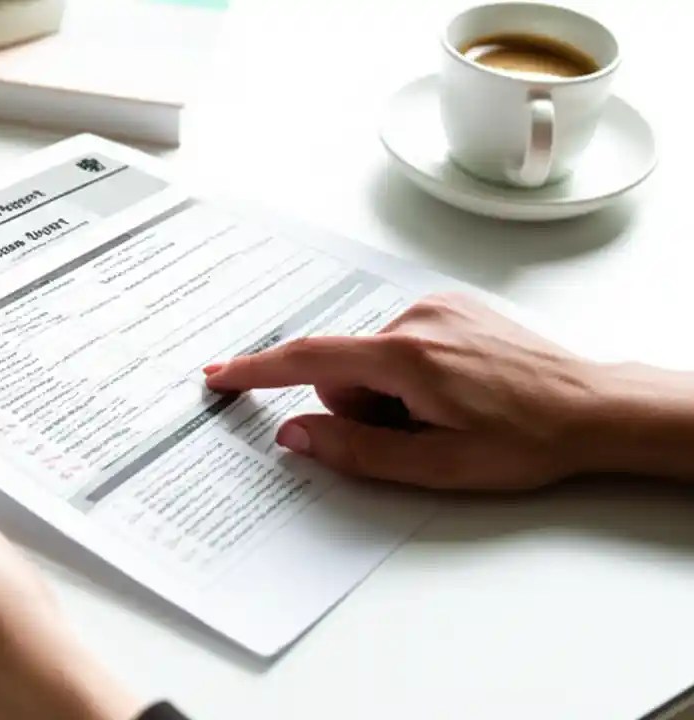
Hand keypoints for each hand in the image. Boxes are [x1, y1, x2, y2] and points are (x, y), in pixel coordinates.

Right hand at [204, 293, 693, 489]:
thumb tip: (294, 435)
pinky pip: (398, 341)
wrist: (593, 407)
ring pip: (371, 357)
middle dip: (359, 406)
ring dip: (387, 390)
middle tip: (412, 434)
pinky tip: (452, 390)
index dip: (256, 370)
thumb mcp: (437, 467)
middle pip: (344, 367)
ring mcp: (436, 307)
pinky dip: (407, 370)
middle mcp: (416, 319)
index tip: (217, 375)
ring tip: (442, 414)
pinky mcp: (451, 305)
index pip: (309, 359)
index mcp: (407, 357)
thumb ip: (356, 451)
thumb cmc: (525, 441)